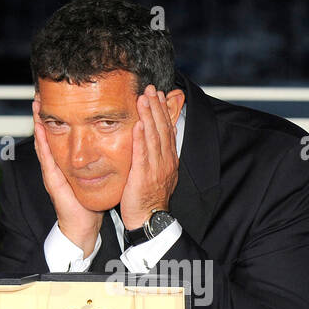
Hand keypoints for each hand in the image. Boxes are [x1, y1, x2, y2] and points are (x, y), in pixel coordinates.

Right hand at [32, 97, 101, 254]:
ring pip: (43, 144)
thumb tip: (108, 143)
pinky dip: (43, 145)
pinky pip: (47, 160)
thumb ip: (96, 162)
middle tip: (39, 96)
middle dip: (42, 116)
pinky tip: (40, 131)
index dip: (56, 119)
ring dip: (38, 125)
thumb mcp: (92, 177)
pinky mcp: (53, 182)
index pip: (59, 137)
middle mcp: (56, 167)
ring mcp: (51, 174)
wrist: (84, 226)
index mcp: (65, 165)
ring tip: (35, 107)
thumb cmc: (89, 203)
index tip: (55, 99)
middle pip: (47, 137)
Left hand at [119, 85, 179, 229]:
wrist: (150, 219)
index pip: (168, 130)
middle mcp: (166, 161)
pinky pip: (143, 153)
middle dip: (156, 107)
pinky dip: (141, 137)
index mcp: (170, 160)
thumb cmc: (149, 198)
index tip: (159, 95)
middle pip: (162, 129)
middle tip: (150, 89)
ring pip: (154, 137)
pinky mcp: (144, 175)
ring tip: (144, 98)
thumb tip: (151, 141)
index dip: (163, 112)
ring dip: (149, 116)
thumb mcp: (158, 174)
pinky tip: (138, 123)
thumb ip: (156, 157)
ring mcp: (156, 168)